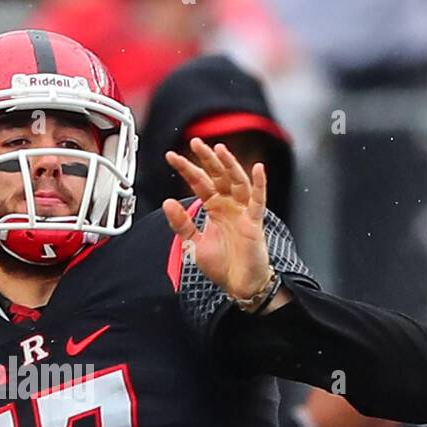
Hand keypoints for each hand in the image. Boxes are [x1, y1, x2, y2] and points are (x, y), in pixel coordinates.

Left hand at [163, 138, 274, 302]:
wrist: (238, 285)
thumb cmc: (221, 264)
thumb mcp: (193, 244)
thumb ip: (181, 224)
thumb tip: (167, 202)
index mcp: (214, 208)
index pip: (200, 182)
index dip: (186, 169)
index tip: (171, 156)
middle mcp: (229, 205)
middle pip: (218, 176)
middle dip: (207, 159)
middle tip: (195, 142)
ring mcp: (243, 211)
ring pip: (237, 182)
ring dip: (230, 165)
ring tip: (219, 149)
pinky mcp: (254, 222)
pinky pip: (259, 200)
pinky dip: (259, 184)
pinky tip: (257, 169)